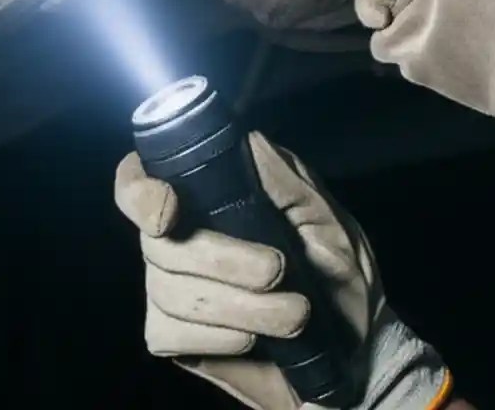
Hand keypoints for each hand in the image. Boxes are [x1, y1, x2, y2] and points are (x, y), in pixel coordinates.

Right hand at [114, 131, 449, 409]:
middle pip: (158, 242)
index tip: (169, 210)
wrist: (355, 355)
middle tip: (279, 271)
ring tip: (295, 315)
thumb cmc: (341, 281)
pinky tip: (256, 339)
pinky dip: (222, 336)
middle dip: (222, 259)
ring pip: (169, 290)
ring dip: (239, 304)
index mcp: (206, 201)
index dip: (139, 192)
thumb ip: (288, 184)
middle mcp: (178, 240)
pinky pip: (173, 331)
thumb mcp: (329, 225)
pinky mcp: (171, 336)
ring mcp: (168, 289)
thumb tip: (249, 139)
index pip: (139, 182)